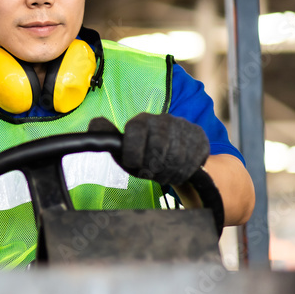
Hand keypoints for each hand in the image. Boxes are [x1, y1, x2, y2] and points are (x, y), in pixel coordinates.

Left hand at [88, 113, 209, 187]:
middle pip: (158, 149)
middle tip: (149, 173)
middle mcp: (163, 120)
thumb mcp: (122, 145)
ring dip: (167, 173)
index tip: (133, 164)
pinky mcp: (200, 138)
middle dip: (152, 167)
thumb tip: (95, 124)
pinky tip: (175, 172)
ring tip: (161, 173)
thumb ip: (107, 136)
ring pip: (176, 158)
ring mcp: (183, 127)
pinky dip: (182, 173)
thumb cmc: (143, 150)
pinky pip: (192, 161)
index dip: (133, 153)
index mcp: (142, 121)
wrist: (176, 149)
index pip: (135, 132)